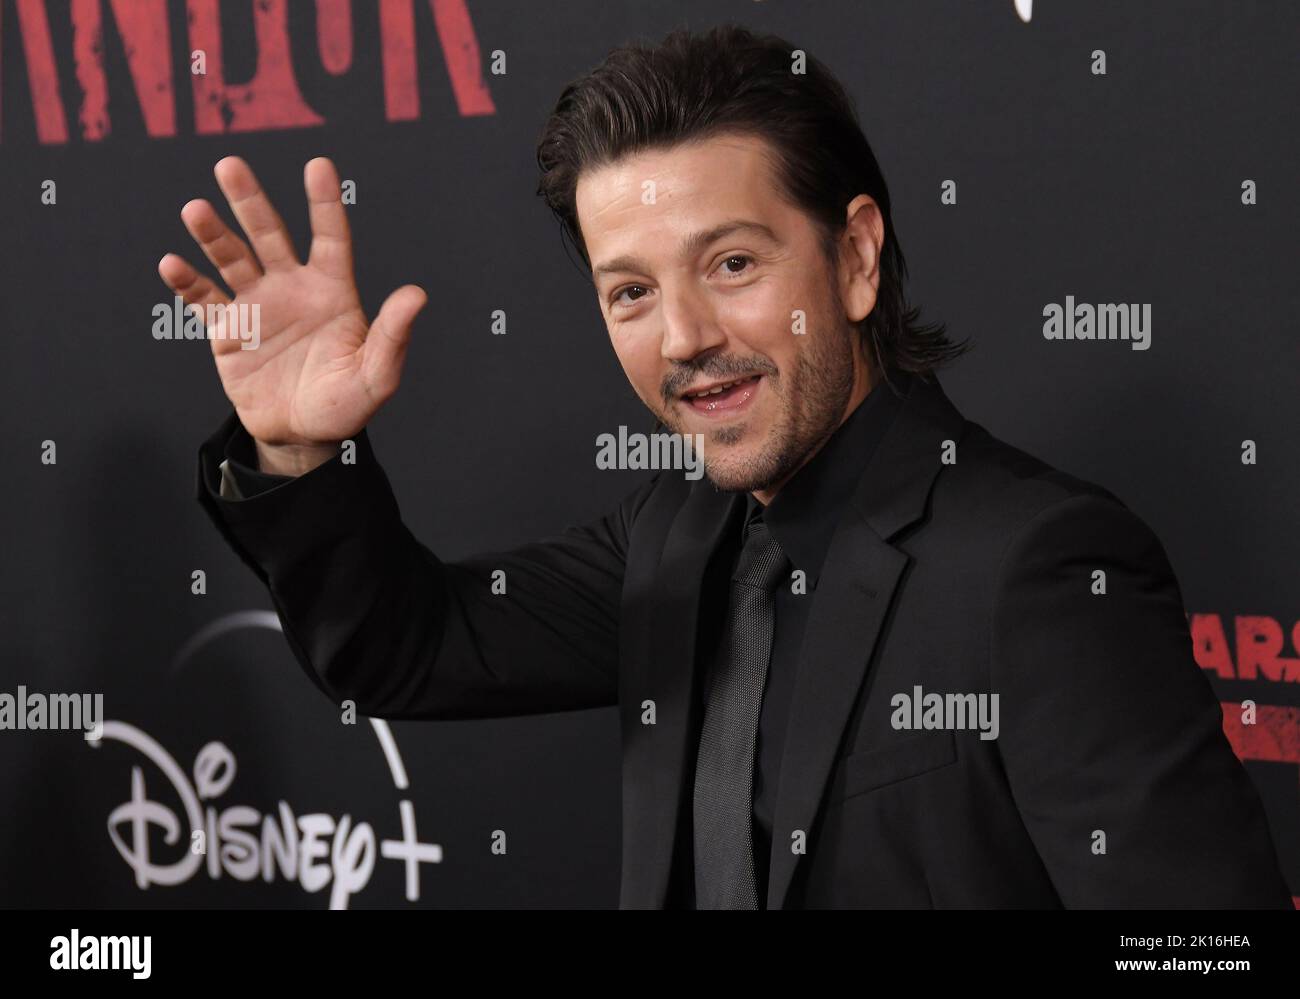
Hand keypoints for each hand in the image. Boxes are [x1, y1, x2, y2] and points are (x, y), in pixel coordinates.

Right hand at [159, 156, 425, 473]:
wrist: (302, 436)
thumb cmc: (345, 404)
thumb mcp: (376, 376)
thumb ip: (392, 336)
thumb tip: (417, 294)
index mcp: (332, 291)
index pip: (330, 239)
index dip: (324, 204)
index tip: (318, 165)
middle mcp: (292, 288)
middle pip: (270, 234)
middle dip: (250, 201)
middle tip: (230, 164)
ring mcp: (257, 305)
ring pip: (232, 258)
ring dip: (213, 234)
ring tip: (195, 209)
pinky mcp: (228, 331)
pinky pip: (204, 301)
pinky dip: (188, 282)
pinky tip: (172, 264)